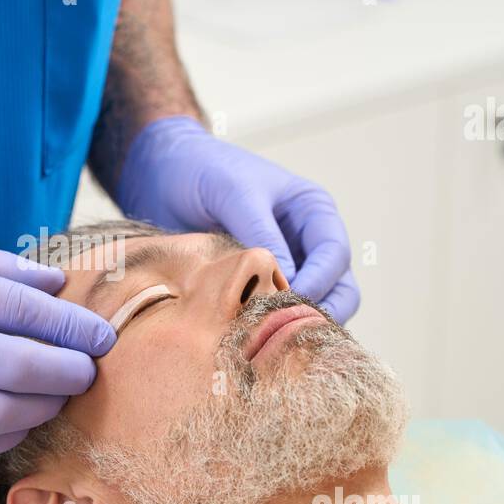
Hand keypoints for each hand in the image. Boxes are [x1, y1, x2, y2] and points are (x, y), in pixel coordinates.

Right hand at [0, 240, 114, 458]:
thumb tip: (56, 282)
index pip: (32, 311)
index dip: (78, 327)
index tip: (103, 338)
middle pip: (29, 367)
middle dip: (71, 373)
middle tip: (87, 372)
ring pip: (8, 413)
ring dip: (45, 408)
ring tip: (56, 396)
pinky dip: (10, 433)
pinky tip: (19, 418)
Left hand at [116, 116, 359, 321]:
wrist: (165, 172)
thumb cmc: (205, 170)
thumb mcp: (236, 193)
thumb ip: (262, 233)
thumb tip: (288, 278)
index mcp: (312, 211)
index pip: (334, 253)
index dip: (320, 280)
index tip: (291, 300)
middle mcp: (306, 241)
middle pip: (338, 287)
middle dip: (320, 310)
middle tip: (286, 329)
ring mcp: (284, 265)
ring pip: (312, 305)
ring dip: (295, 322)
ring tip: (265, 333)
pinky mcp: (257, 284)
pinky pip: (274, 310)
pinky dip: (269, 323)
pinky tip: (246, 330)